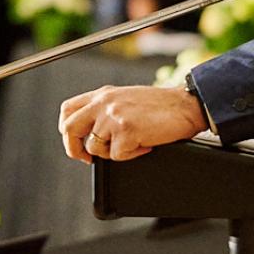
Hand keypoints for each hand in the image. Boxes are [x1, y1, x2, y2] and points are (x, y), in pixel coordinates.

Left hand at [58, 84, 206, 163]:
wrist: (186, 105)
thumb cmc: (161, 106)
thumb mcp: (125, 99)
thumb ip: (105, 110)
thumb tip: (89, 135)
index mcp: (102, 94)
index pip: (68, 110)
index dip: (67, 130)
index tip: (78, 142)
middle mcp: (104, 103)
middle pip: (69, 129)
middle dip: (74, 149)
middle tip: (87, 159)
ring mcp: (113, 116)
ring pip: (95, 147)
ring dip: (113, 153)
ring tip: (134, 143)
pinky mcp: (126, 130)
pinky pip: (117, 156)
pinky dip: (132, 156)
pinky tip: (145, 144)